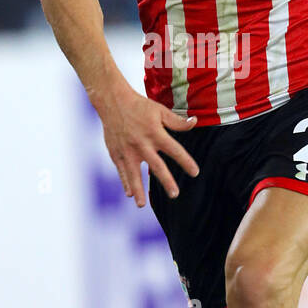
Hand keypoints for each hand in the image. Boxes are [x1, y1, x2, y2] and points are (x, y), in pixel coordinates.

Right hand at [97, 82, 199, 206]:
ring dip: (138, 190)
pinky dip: (125, 182)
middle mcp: (142, 144)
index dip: (186, 162)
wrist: (112, 101)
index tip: (195, 172)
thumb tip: (195, 122)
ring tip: (142, 205)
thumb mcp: (160, 110)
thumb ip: (177, 121)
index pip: (175, 150)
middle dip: (166, 181)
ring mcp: (127, 150)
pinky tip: (129, 194)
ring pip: (133, 174)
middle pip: (156, 166)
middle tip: (174, 194)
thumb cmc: (139, 106)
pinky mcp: (115, 152)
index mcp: (155, 133)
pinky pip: (121, 170)